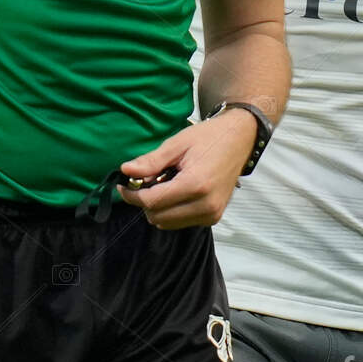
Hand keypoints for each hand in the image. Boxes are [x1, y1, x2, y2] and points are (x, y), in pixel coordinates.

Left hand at [117, 109, 257, 228]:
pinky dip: (172, 211)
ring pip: (167, 223)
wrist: (240, 140)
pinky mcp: (214, 217)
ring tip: (164, 184)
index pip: (153, 201)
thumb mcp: (177, 143)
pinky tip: (177, 191)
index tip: (122, 185)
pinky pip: (181, 222)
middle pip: (158, 217)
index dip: (132, 195)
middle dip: (145, 201)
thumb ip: (151, 161)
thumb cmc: (208, 137)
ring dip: (158, 208)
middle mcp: (205, 205)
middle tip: (146, 181)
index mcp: (196, 184)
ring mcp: (211, 214)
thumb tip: (126, 171)